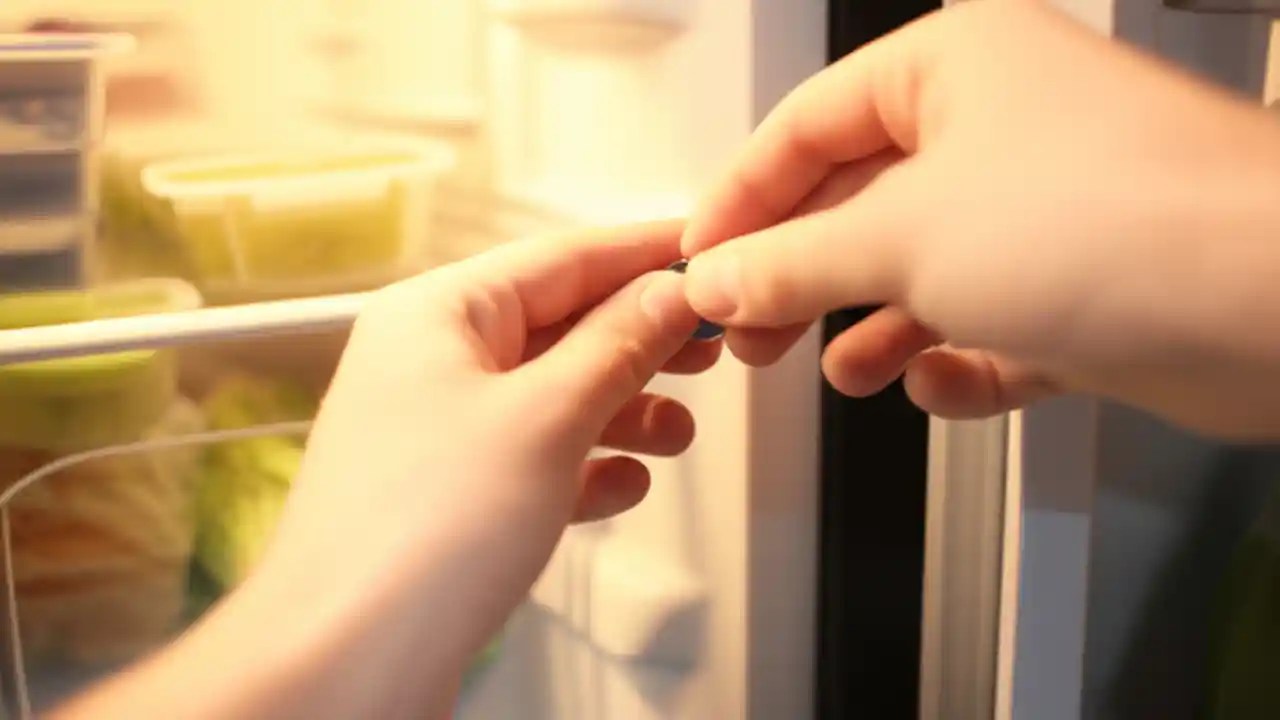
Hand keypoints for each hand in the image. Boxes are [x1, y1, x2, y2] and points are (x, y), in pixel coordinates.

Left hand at [271, 220, 715, 710]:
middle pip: (561, 327)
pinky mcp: (451, 500)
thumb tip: (667, 294)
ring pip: (553, 399)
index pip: (563, 259)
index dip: (645, 255)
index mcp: (436, 317)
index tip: (708, 254)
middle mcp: (431, 366)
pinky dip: (586, 468)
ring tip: (677, 430)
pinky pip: (536, 461)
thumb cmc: (415, 538)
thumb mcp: (543, 421)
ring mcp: (439, 435)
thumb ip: (615, 348)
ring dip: (623, 410)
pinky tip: (623, 485)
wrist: (342, 666)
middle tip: (712, 339)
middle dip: (641, 338)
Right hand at [681, 0, 1279, 437]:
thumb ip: (792, 263)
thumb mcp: (902, 239)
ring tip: (836, 368)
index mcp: (953, 68)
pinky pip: (992, 324)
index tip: (698, 260)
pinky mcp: (1087, 287)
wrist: (1276, 305)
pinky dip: (957, 361)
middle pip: (861, 202)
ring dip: (875, 326)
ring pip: (925, 269)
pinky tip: (938, 385)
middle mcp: (1002, 127)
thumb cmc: (1117, 222)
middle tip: (752, 330)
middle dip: (804, 275)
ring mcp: (1048, 208)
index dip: (741, 199)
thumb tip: (719, 280)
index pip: (807, 126)